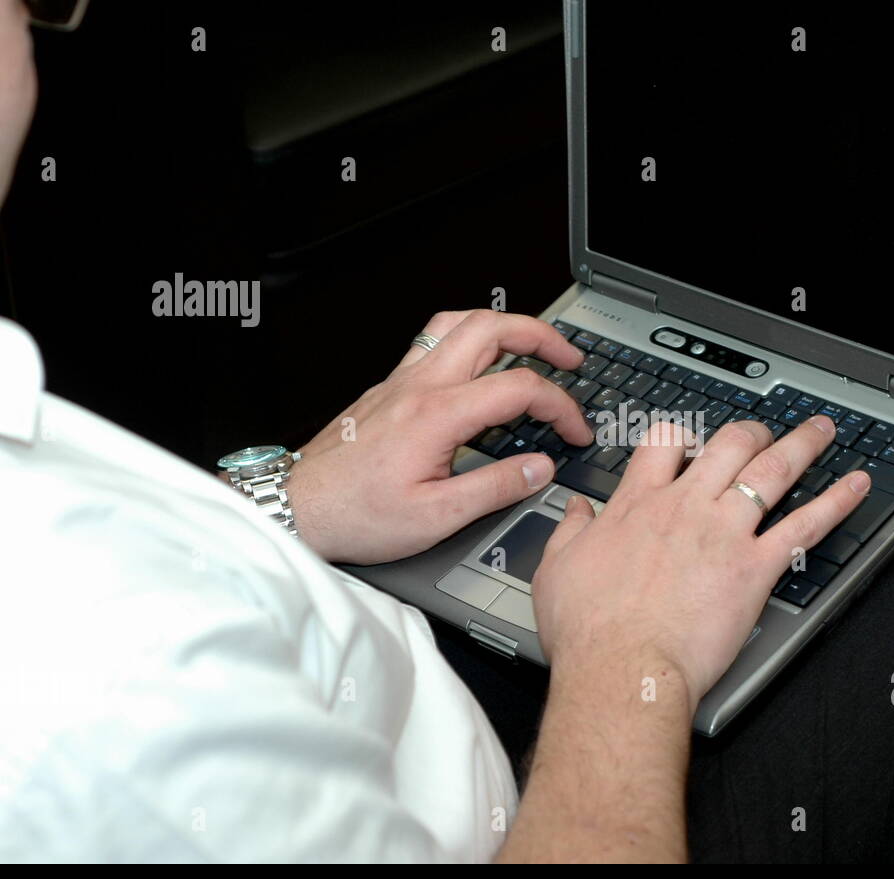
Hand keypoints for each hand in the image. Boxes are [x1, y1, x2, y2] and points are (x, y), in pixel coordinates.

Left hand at [289, 309, 592, 564]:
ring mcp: (400, 381)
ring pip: (458, 322)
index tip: (576, 431)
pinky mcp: (388, 388)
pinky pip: (433, 339)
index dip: (561, 406)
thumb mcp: (436, 518)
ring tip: (530, 344)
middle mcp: (419, 386)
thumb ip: (495, 488)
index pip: (519, 388)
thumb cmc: (355, 515)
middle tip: (570, 358)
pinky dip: (468, 338)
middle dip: (541, 335)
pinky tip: (477, 362)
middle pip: (492, 328)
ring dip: (503, 325)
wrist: (296, 508)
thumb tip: (540, 469)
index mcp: (438, 415)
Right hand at [531, 416, 871, 708]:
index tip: (691, 440)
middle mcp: (685, 508)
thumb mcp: (556, 571)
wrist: (621, 669)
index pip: (663, 446)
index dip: (682, 436)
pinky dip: (836, 501)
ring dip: (802, 445)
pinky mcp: (755, 566)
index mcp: (637, 507)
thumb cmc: (589, 632)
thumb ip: (570, 533)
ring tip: (821, 431)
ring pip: (771, 470)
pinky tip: (857, 485)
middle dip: (749, 432)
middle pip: (726, 445)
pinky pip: (806, 524)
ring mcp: (724, 533)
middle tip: (762, 431)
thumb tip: (576, 511)